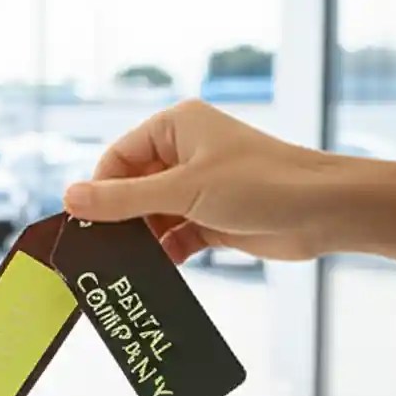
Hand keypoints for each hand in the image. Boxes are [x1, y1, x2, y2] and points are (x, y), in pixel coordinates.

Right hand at [62, 99, 343, 263]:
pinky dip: (167, 251)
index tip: (86, 226)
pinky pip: (175, 235)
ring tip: (129, 266)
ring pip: (153, 215)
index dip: (100, 191)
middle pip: (132, 187)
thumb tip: (70, 198)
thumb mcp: (184, 190)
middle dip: (120, 219)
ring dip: (143, 239)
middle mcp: (185, 151)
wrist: (325, 211)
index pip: (117, 157)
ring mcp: (200, 186)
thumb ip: (123, 199)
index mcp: (175, 126)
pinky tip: (161, 269)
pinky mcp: (214, 217)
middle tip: (102, 252)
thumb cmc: (262, 183)